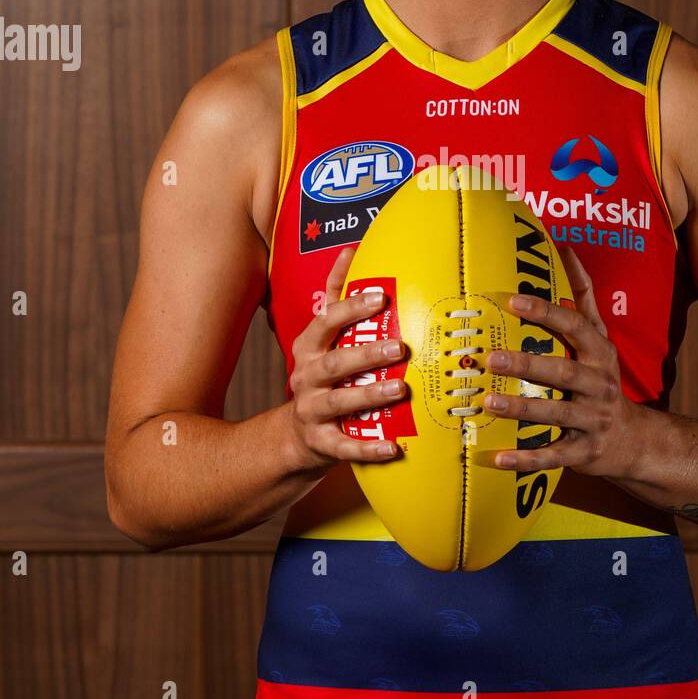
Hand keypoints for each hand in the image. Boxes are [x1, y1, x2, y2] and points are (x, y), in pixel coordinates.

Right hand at [287, 245, 407, 470]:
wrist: (296, 435)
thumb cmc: (321, 376)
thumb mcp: (322, 337)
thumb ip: (336, 295)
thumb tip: (351, 249)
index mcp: (309, 348)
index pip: (326, 322)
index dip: (351, 308)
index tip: (380, 297)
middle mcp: (307, 378)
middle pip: (335, 363)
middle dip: (366, 354)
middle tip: (400, 348)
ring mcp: (312, 412)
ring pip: (340, 403)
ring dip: (370, 396)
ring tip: (401, 391)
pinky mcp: (322, 443)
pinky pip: (345, 448)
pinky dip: (368, 449)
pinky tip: (394, 448)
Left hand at [482, 245, 638, 478]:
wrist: (634, 440)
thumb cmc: (602, 380)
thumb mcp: (599, 339)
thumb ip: (582, 297)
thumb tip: (565, 247)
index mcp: (599, 355)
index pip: (574, 328)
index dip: (546, 313)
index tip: (513, 300)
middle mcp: (598, 386)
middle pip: (564, 374)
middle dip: (528, 366)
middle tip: (492, 358)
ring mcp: (592, 421)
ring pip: (555, 415)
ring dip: (521, 410)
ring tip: (488, 403)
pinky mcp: (584, 452)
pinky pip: (553, 456)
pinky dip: (527, 459)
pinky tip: (498, 457)